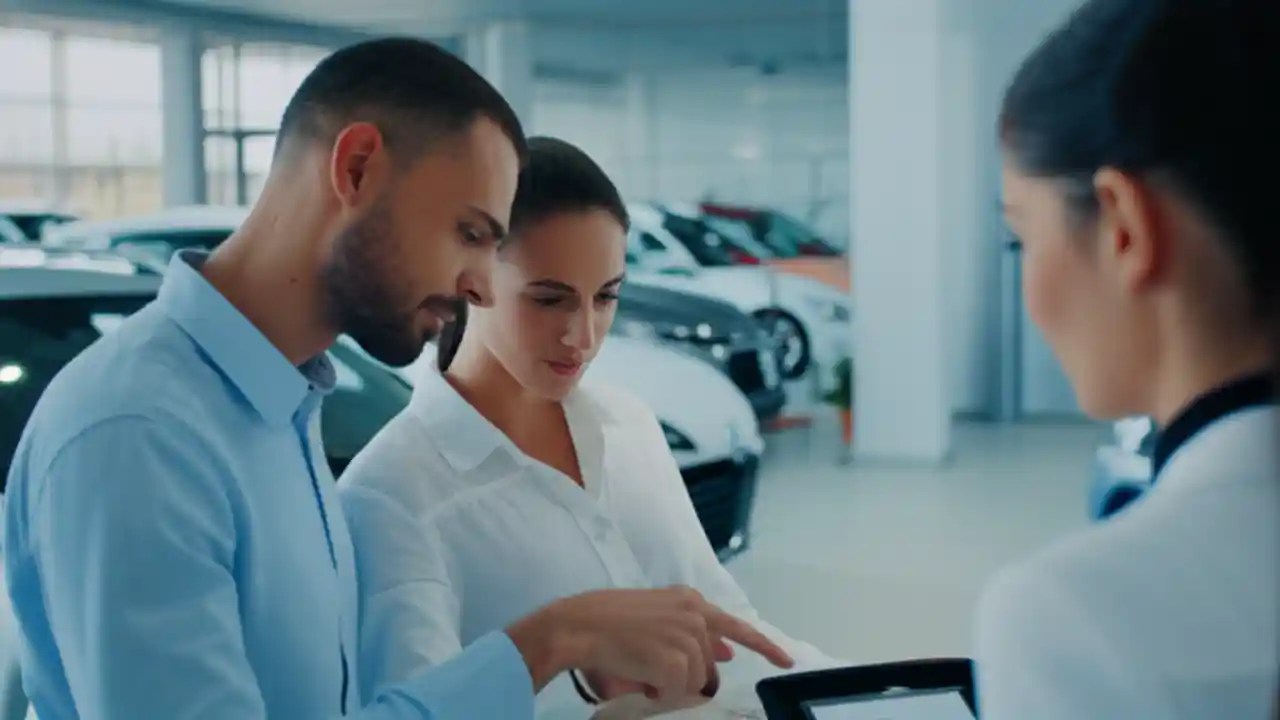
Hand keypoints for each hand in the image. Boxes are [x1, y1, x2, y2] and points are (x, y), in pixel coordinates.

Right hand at [507, 586, 793, 704]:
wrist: (577, 626)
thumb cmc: (605, 622)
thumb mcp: (656, 619)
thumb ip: (693, 633)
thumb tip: (725, 653)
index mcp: (688, 600)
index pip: (737, 625)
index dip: (764, 646)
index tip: (786, 660)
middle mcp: (693, 614)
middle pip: (709, 666)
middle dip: (687, 678)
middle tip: (652, 673)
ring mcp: (686, 637)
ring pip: (696, 682)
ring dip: (669, 686)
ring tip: (640, 671)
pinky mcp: (675, 660)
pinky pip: (677, 693)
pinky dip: (658, 694)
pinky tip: (638, 680)